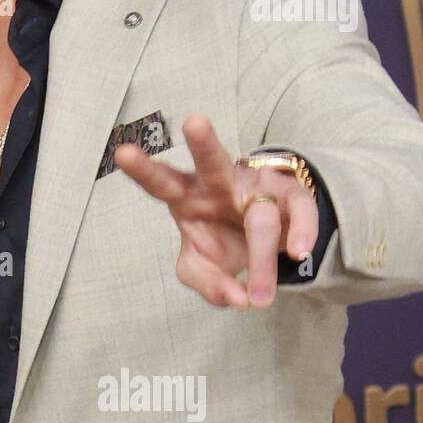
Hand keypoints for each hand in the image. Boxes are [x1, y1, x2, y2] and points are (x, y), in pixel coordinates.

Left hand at [113, 115, 317, 308]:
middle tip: (194, 122)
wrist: (268, 231)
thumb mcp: (204, 265)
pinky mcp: (292, 194)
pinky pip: (300, 213)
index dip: (143, 170)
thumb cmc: (223, 239)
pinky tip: (298, 252)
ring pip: (261, 213)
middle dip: (203, 144)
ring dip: (260, 259)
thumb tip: (239, 300)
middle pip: (212, 163)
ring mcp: (258, 186)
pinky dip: (301, 234)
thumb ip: (208, 282)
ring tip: (258, 298)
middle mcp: (220, 183)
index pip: (161, 182)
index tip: (122, 152)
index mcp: (186, 195)